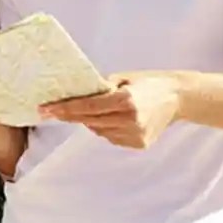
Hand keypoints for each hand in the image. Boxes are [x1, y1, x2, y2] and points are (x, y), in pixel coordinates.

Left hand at [40, 72, 183, 149]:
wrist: (177, 97)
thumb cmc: (148, 82)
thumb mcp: (122, 78)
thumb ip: (100, 88)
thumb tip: (75, 96)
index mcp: (126, 101)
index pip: (87, 108)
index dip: (64, 110)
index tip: (45, 110)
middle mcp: (131, 120)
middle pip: (89, 121)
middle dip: (71, 115)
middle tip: (52, 110)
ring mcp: (135, 136)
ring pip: (98, 131)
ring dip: (91, 121)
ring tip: (99, 109)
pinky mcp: (138, 145)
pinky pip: (110, 137)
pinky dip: (106, 128)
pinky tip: (114, 118)